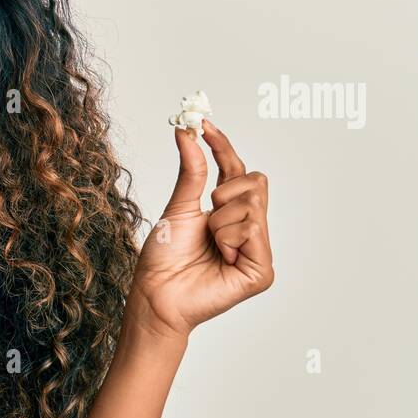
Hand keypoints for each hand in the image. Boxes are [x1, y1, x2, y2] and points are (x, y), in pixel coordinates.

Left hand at [129, 118, 274, 340]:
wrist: (155, 294)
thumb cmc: (163, 259)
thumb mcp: (179, 207)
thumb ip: (192, 172)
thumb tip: (187, 132)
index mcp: (228, 215)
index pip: (236, 171)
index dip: (223, 147)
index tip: (203, 123)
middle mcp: (247, 230)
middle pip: (256, 181)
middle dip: (226, 192)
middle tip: (207, 215)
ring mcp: (257, 251)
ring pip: (253, 204)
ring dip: (221, 221)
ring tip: (210, 245)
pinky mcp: (261, 271)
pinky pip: (253, 229)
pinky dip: (229, 238)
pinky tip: (220, 258)